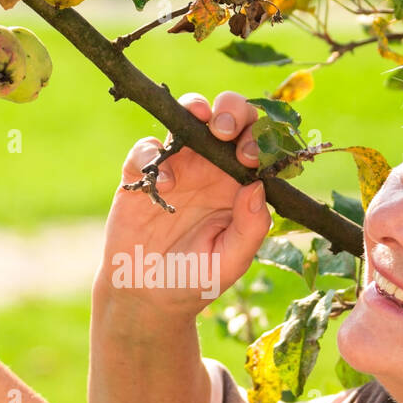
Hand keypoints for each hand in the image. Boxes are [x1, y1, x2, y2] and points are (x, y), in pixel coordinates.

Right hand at [97, 90, 270, 317]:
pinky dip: (153, 154)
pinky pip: (146, 148)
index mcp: (239, 184)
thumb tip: (259, 186)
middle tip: (225, 129)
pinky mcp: (142, 174)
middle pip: (227, 117)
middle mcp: (211, 168)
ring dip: (195, 107)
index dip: (260, 139)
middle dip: (232, 110)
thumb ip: (250, 228)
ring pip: (187, 116)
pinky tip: (163, 185)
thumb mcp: (231, 261)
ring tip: (199, 120)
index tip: (251, 157)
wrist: (147, 295)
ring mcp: (176, 166)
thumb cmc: (195, 279)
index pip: (258, 145)